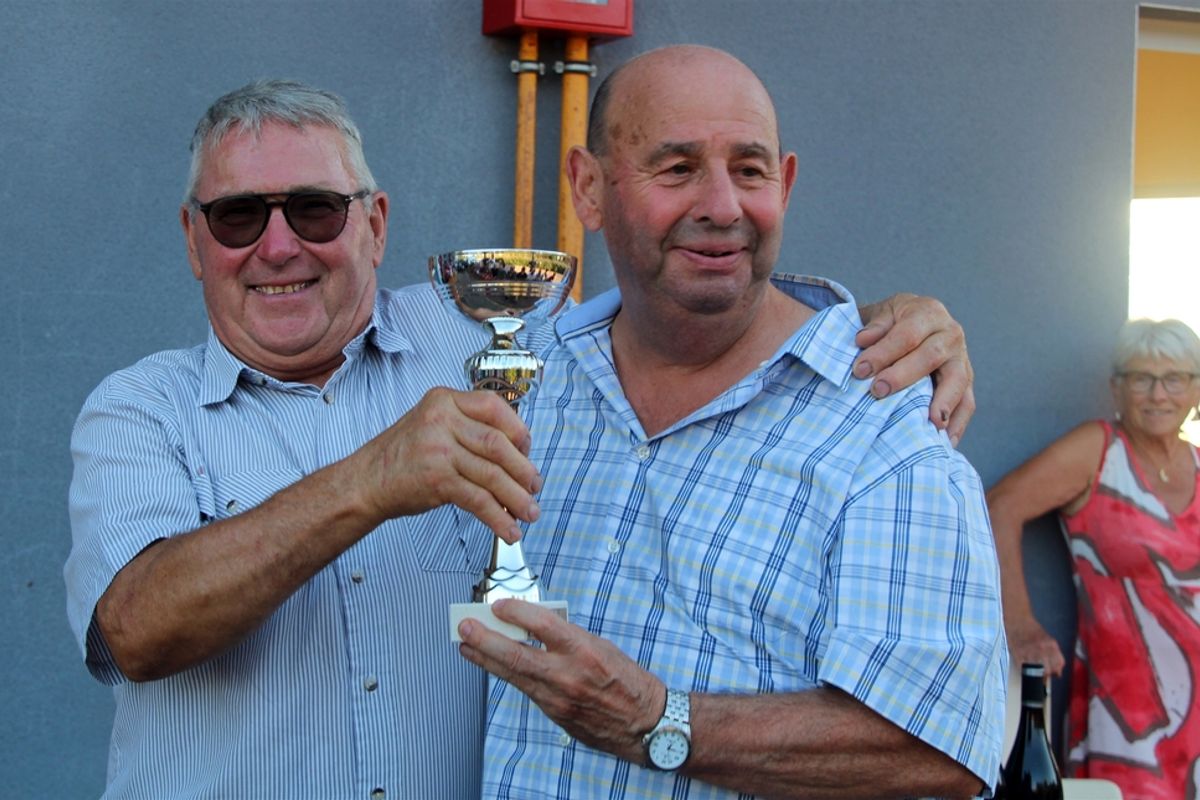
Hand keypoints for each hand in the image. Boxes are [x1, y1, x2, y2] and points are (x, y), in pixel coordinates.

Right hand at [353, 387, 541, 540]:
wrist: (366, 482)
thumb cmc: (402, 456)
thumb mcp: (433, 424)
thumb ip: (468, 427)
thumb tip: (516, 450)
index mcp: (444, 400)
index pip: (494, 407)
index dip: (518, 431)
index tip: (528, 451)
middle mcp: (442, 420)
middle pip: (498, 444)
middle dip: (523, 470)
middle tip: (534, 486)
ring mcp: (439, 449)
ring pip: (492, 474)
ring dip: (516, 498)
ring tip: (529, 512)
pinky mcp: (437, 480)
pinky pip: (478, 499)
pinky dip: (497, 517)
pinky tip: (507, 528)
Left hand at [458, 599, 663, 763]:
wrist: (644, 722)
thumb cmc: (626, 680)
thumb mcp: (600, 645)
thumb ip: (566, 637)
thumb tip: (533, 625)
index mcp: (584, 650)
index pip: (542, 624)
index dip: (516, 612)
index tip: (499, 605)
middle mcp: (568, 675)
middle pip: (516, 654)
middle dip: (485, 639)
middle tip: (465, 626)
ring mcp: (558, 698)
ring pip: (513, 675)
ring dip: (485, 658)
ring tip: (466, 644)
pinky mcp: (554, 714)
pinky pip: (525, 689)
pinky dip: (507, 674)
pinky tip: (493, 665)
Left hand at [855, 293, 973, 444]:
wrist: (915, 320)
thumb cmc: (893, 322)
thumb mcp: (882, 313)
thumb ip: (874, 326)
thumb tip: (863, 339)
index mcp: (928, 312)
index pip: (907, 334)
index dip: (883, 352)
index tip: (859, 370)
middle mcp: (950, 333)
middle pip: (931, 355)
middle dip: (903, 375)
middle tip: (878, 391)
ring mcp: (962, 358)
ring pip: (958, 380)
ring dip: (942, 403)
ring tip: (931, 423)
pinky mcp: (966, 380)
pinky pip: (968, 402)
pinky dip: (958, 423)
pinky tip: (945, 442)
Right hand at [1006, 617, 1065, 676]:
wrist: (1018, 620)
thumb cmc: (1033, 630)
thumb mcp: (1049, 640)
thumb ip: (1055, 655)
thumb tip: (1058, 672)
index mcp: (1051, 645)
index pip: (1058, 665)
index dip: (1056, 671)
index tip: (1053, 672)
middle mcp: (1042, 648)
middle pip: (1048, 670)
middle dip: (1046, 674)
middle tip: (1042, 672)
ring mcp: (1029, 651)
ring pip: (1036, 672)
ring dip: (1035, 674)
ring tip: (1033, 670)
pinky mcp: (1017, 654)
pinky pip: (1023, 668)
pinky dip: (1025, 670)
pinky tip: (1025, 667)